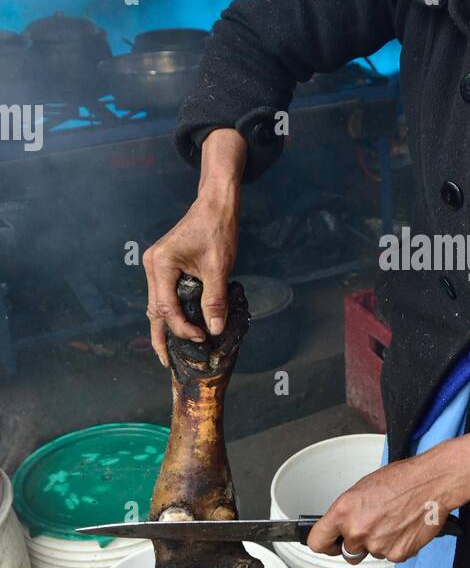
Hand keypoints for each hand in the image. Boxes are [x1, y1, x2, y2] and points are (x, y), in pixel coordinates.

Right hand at [143, 128, 245, 364]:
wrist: (216, 204)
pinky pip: (165, 295)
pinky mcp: (166, 266)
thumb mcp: (219, 267)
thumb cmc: (217, 229)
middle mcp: (153, 266)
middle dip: (161, 337)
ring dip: (166, 326)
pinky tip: (180, 328)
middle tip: (167, 364)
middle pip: (154, 309)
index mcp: (161, 264)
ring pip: (157, 304)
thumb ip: (215, 300)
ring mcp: (157, 266)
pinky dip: (172, 312)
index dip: (183, 327)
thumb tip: (213, 330)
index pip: (165, 307)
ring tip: (169, 353)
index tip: (202, 337)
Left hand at [306, 428, 469, 562]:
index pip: (317, 542)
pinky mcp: (397, 554)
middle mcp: (357, 531)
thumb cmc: (401, 479)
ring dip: (379, 544)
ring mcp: (377, 546)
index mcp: (343, 511)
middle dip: (358, 543)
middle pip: (347, 553)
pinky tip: (405, 528)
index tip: (330, 543)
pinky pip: (391, 557)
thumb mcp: (362, 488)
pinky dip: (397, 546)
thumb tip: (340, 526)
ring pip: (371, 554)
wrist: (432, 483)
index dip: (325, 544)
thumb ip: (347, 511)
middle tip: (374, 526)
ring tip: (394, 522)